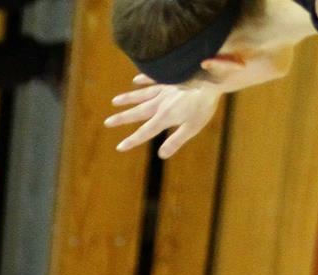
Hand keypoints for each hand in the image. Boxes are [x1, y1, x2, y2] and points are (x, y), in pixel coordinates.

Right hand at [105, 76, 220, 158]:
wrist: (210, 78)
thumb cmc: (204, 105)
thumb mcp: (192, 127)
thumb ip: (176, 140)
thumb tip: (161, 155)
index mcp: (165, 116)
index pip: (145, 132)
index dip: (132, 140)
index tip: (119, 147)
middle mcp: (160, 103)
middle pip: (137, 112)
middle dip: (122, 118)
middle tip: (107, 122)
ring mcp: (164, 88)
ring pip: (141, 94)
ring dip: (128, 98)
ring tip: (114, 101)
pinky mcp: (170, 77)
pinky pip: (153, 78)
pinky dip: (144, 79)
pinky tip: (135, 80)